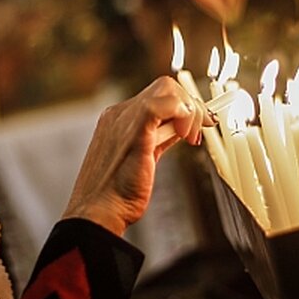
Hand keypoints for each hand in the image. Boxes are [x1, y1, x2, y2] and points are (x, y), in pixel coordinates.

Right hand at [62, 77, 205, 236]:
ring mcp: (124, 119)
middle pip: (165, 86)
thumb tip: (181, 130)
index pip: (159, 96)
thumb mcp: (143, 159)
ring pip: (167, 88)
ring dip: (190, 111)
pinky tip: (185, 135)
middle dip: (192, 106)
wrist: (98, 212)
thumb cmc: (116, 195)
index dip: (185, 107)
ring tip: (190, 138)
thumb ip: (159, 139)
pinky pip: (163, 103)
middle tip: (200, 132)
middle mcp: (119, 113)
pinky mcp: (135, 130)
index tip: (200, 126)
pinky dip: (183, 113)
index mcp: (118, 119)